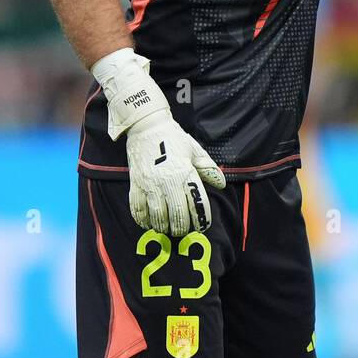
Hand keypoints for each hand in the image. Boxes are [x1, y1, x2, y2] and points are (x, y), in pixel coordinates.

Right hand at [90, 48, 226, 235]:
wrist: (146, 126)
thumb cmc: (173, 138)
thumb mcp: (194, 150)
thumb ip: (208, 169)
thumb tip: (221, 184)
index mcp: (185, 173)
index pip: (197, 203)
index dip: (202, 219)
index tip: (202, 226)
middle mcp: (168, 181)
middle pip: (177, 216)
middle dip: (182, 228)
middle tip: (184, 230)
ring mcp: (150, 184)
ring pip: (157, 217)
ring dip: (163, 227)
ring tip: (168, 229)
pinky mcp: (135, 184)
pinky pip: (137, 210)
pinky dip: (143, 221)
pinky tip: (149, 223)